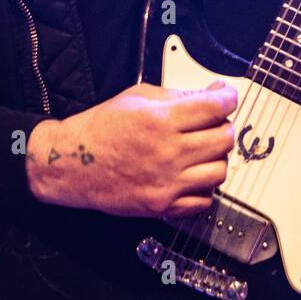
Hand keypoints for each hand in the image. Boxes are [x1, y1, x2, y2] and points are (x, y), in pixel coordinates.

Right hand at [26, 80, 237, 218]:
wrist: (72, 163)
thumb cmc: (101, 127)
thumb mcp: (138, 98)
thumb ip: (177, 96)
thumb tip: (211, 94)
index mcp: (161, 119)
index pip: (215, 107)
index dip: (228, 98)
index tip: (227, 97)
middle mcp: (168, 151)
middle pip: (223, 138)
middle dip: (223, 126)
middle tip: (214, 123)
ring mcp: (168, 182)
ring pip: (219, 171)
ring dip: (216, 158)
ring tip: (202, 151)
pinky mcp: (163, 205)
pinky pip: (204, 200)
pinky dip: (204, 187)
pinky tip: (192, 175)